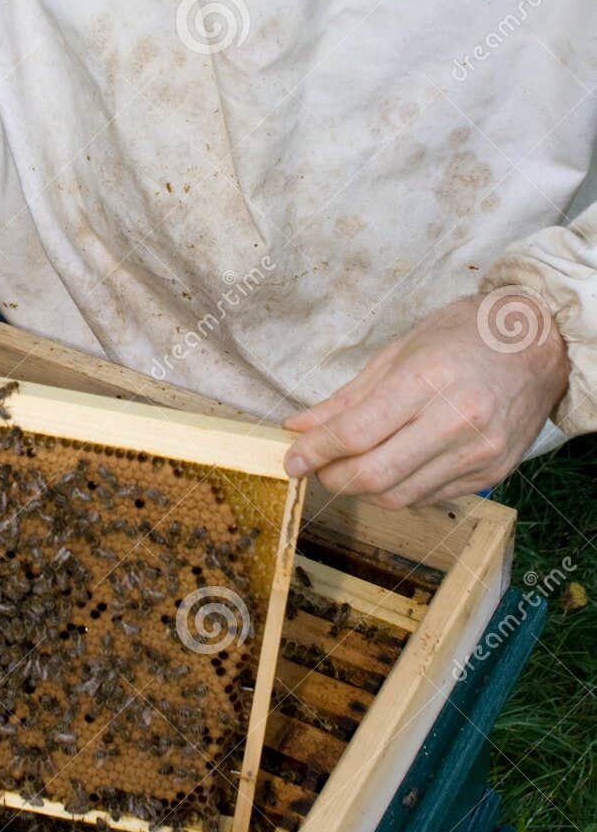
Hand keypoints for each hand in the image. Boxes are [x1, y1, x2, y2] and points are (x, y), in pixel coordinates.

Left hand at [282, 292, 569, 507]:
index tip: (291, 459)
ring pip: (400, 495)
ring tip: (347, 468)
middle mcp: (457, 421)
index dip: (315, 452)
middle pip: (375, 474)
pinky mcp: (494, 471)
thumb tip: (300, 426)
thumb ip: (348, 397)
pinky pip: (429, 496)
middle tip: (315, 467)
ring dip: (362, 489)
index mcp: (428, 380)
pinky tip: (388, 469)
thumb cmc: (466, 334)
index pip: (357, 433)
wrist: (539, 342)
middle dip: (333, 477)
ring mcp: (479, 452)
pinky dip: (398, 490)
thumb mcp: (400, 350)